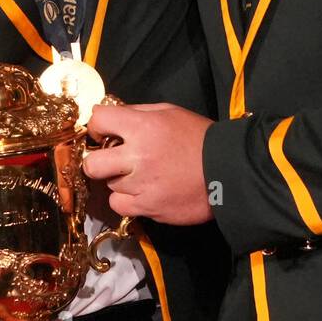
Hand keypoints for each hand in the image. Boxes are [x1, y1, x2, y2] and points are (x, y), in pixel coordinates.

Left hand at [83, 103, 214, 225]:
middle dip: (97, 161)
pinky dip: (127, 200)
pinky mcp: (148, 208)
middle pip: (93, 164)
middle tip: (111, 160)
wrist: (228, 171)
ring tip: (140, 176)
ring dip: (119, 180)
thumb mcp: (171, 112)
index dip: (97, 125)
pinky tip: (142, 192)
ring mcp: (142, 185)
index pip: (99, 120)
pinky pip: (120, 205)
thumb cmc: (199, 138)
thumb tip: (112, 118)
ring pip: (109, 185)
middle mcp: (137, 156)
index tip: (104, 132)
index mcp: (142, 127)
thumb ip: (139, 113)